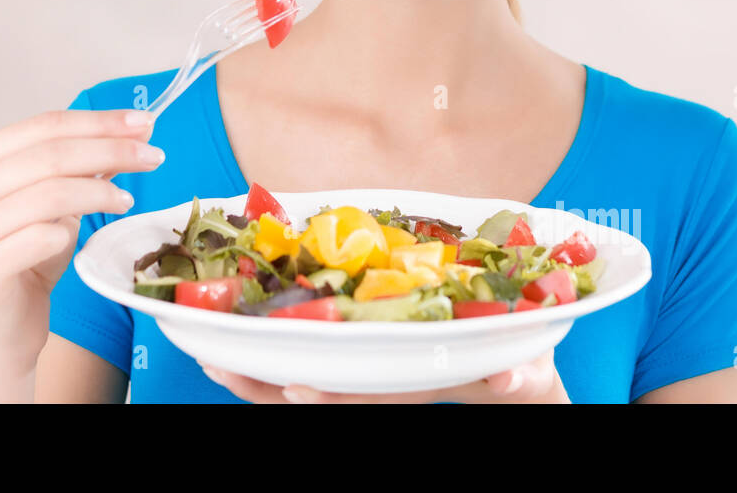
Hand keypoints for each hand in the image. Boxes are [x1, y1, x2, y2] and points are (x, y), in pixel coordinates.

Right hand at [0, 107, 162, 378]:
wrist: (6, 319)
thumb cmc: (31, 249)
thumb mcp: (60, 196)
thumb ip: (88, 160)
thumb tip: (140, 127)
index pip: (46, 126)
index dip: (100, 122)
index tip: (146, 123)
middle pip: (50, 156)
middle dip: (111, 151)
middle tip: (153, 156)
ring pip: (49, 193)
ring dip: (100, 191)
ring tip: (128, 200)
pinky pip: (40, 237)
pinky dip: (71, 231)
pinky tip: (86, 235)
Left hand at [201, 345, 567, 403]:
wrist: (509, 375)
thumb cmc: (518, 368)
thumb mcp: (528, 373)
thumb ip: (524, 376)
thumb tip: (515, 378)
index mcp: (415, 387)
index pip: (365, 401)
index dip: (328, 399)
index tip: (294, 386)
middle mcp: (381, 386)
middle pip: (313, 395)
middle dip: (263, 387)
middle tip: (217, 365)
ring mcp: (365, 374)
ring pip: (298, 381)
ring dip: (253, 372)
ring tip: (207, 354)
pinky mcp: (358, 355)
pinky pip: (305, 358)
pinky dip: (269, 350)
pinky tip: (236, 335)